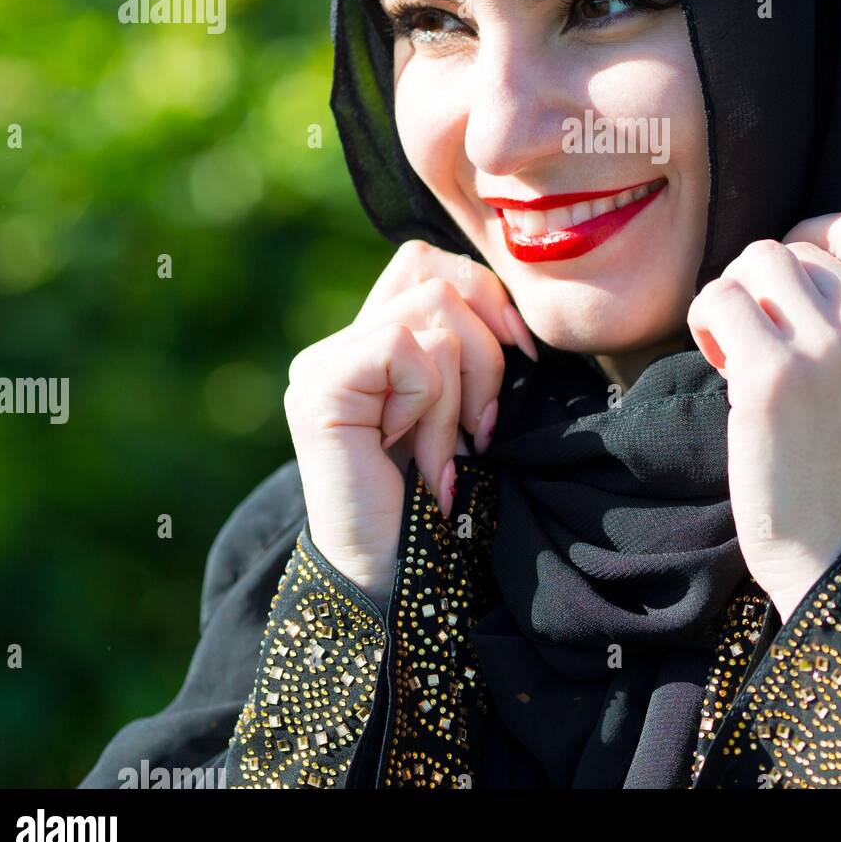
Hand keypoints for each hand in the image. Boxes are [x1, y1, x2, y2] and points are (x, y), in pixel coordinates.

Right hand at [283, 240, 536, 601]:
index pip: (428, 262)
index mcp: (372, 342)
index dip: (487, 296)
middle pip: (441, 281)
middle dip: (488, 354)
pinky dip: (433, 406)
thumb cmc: (441, 500)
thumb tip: (513, 308)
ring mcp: (321, 363)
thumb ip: (468, 346)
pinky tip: (421, 458)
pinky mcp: (319, 387)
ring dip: (462, 393)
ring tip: (449, 451)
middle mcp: (338, 344)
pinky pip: (410, 351)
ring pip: (435, 314)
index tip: (522, 357)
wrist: (399, 579)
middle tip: (482, 426)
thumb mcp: (467, 407)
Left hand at [687, 208, 840, 622]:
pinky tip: (719, 362)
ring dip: (732, 297)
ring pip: (756, 261)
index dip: (813, 235)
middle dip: (763, 287)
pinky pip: (719, 299)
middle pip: (796, 249)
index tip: (788, 276)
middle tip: (757, 341)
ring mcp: (829, 349)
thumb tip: (797, 258)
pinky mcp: (773, 376)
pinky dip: (706, 320)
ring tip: (736, 349)